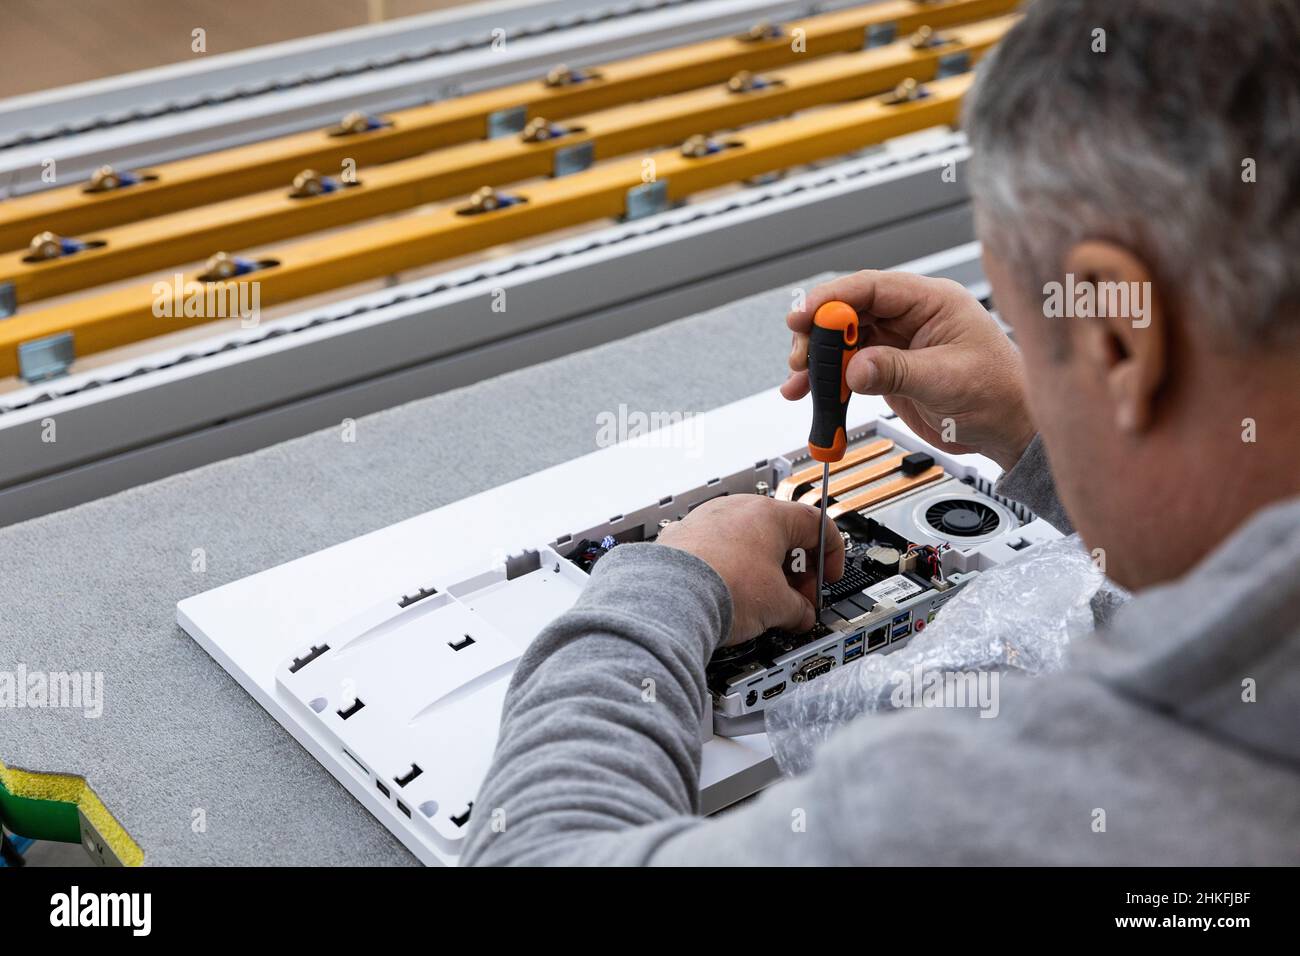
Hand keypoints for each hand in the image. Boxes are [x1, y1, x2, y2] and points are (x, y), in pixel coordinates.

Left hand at [656, 495, 843, 644]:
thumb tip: (800, 615)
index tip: (828, 578)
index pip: (817, 524)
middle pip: (782, 533)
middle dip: (796, 569)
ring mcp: (707, 520)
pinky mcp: (683, 538)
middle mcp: (737, 509)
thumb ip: (799, 609)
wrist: (670, 598)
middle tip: (797, 599)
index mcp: (769, 514)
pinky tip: (730, 597)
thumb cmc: (720, 587)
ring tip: (762, 603)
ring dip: (764, 570)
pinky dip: (733, 570)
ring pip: (749, 541)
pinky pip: (720, 550)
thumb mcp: (778, 606)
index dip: (832, 554)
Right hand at [781, 271, 1035, 470]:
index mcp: (933, 302)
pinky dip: (826, 381)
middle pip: (850, 311)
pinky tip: (809, 392)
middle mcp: (911, 317)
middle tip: (801, 356)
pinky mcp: (888, 368)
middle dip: (819, 332)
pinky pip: (848, 367)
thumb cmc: (998, 394)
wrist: (1009, 429)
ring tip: (801, 381)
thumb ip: (896, 371)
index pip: (873, 287)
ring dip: (817, 360)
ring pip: (843, 340)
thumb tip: (855, 367)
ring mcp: (897, 342)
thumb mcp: (947, 380)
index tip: (805, 315)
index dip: (833, 299)